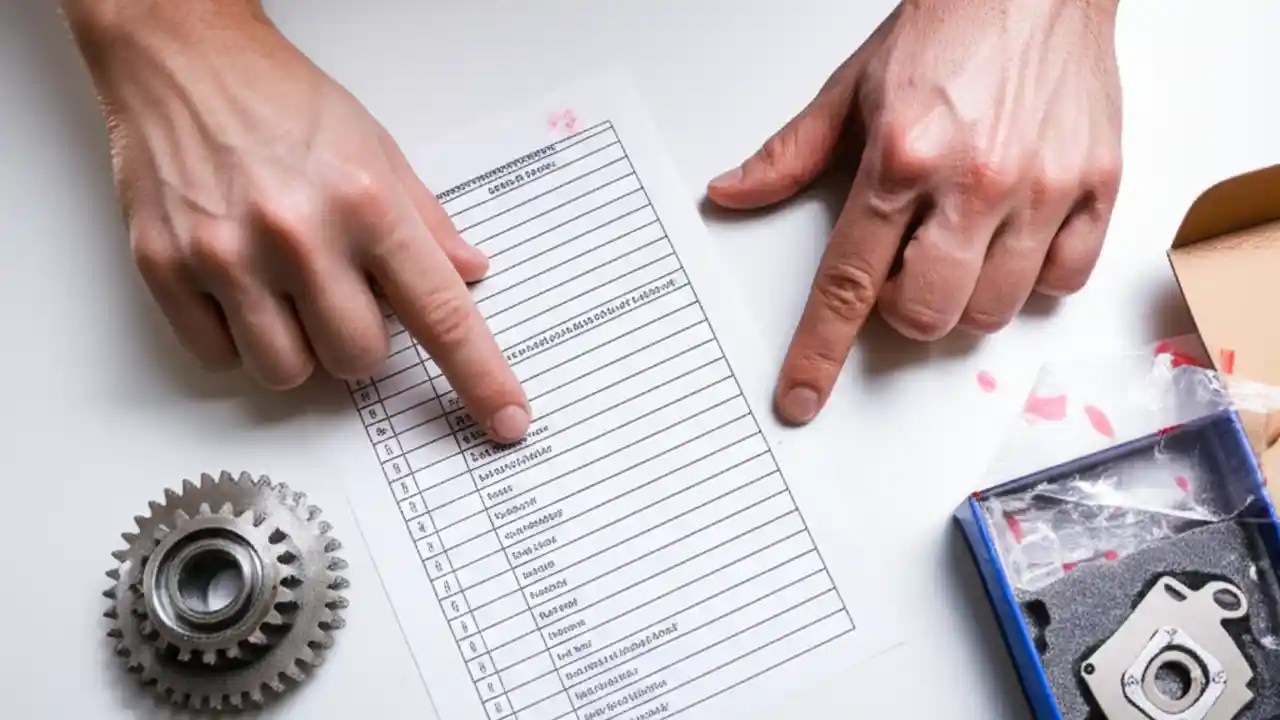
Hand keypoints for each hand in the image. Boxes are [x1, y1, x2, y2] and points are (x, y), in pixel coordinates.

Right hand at [63, 1, 530, 440]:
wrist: (183, 59)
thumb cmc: (284, 102)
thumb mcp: (378, 150)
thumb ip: (426, 223)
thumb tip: (468, 276)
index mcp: (367, 206)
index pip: (441, 315)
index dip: (480, 378)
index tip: (505, 420)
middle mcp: (299, 235)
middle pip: (358, 359)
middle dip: (360, 342)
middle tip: (342, 293)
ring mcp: (227, 256)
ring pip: (287, 372)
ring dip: (298, 349)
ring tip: (287, 292)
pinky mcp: (167, 268)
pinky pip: (218, 358)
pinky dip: (236, 340)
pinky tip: (240, 291)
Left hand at [706, 0, 1122, 424]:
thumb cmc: (949, 26)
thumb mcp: (851, 89)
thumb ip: (791, 155)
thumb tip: (731, 195)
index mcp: (901, 157)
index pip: (848, 282)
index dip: (820, 351)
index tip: (801, 396)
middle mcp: (975, 180)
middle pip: (925, 315)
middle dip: (902, 308)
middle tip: (904, 260)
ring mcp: (1043, 188)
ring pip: (992, 310)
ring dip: (964, 295)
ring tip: (959, 238)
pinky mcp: (1098, 184)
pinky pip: (1062, 281)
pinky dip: (1033, 277)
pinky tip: (1012, 234)